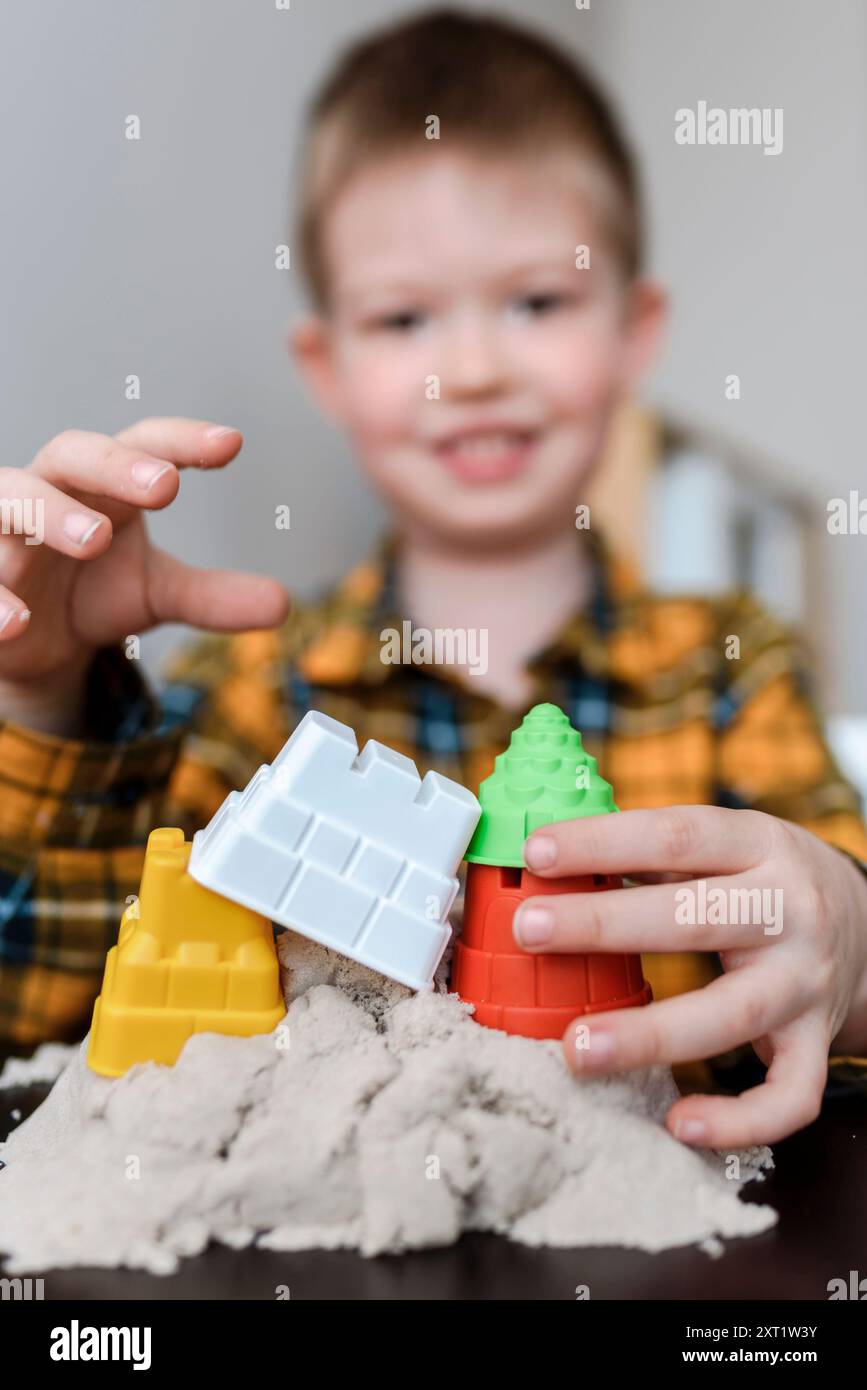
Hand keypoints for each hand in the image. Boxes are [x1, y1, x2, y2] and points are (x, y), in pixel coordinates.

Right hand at [0, 418, 289, 724]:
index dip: (183, 439)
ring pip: (11, 500)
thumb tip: (283, 604)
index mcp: (103, 484)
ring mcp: (3, 530)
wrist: (30, 641)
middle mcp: (50, 490)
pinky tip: (21, 622)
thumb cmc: (93, 591)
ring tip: (97, 537)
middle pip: (73, 454)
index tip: (231, 443)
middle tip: (166, 486)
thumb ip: (214, 596)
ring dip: (51, 513)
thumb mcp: (159, 594)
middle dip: (117, 466)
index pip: (144, 445)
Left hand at [516, 807, 866, 1147]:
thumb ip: (653, 852)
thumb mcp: (728, 843)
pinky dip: (737, 1120)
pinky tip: (676, 1123)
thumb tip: (552, 857)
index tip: (538, 851)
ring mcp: (803, 983)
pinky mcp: (814, 1044)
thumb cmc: (764, 881)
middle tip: (528, 930)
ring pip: (728, 1015)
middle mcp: (788, 912)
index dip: (605, 842)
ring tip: (575, 1047)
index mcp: (759, 846)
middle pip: (694, 919)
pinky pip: (787, 1097)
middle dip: (604, 925)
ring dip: (648, 1035)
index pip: (677, 837)